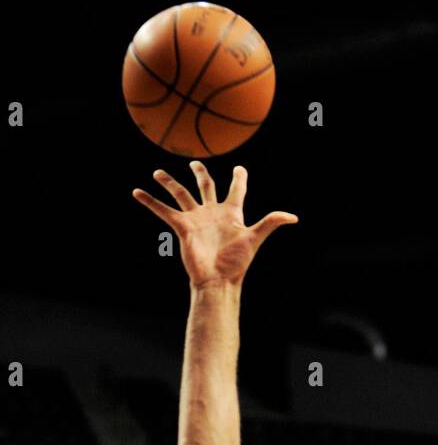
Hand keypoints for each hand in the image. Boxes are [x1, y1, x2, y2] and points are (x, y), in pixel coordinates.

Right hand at [132, 163, 297, 287]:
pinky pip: (163, 211)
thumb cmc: (237, 262)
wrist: (217, 280)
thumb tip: (293, 217)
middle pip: (205, 187)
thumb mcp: (255, 238)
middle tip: (195, 164)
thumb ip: (271, 222)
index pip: (237, 190)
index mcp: (231, 213)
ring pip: (181, 194)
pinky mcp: (182, 227)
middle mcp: (212, 213)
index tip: (240, 169)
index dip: (240, 179)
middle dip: (200, 174)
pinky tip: (137, 192)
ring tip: (158, 172)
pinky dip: (150, 202)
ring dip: (169, 183)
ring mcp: (196, 219)